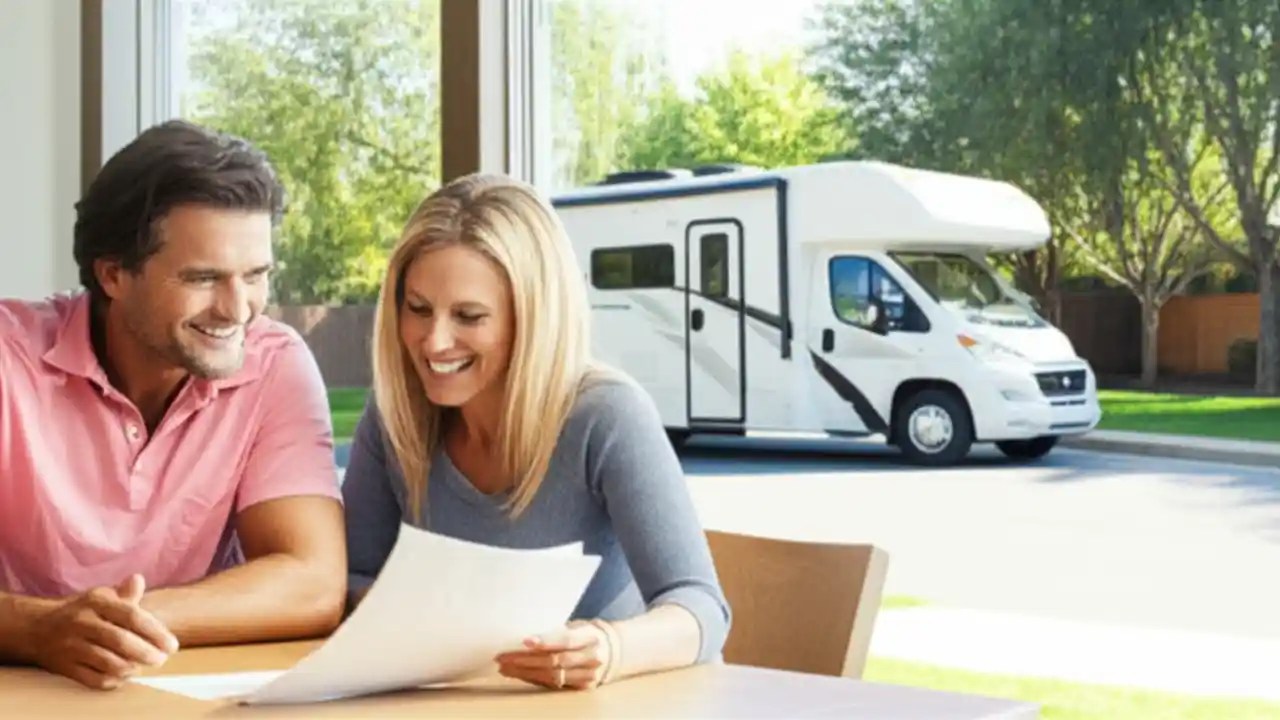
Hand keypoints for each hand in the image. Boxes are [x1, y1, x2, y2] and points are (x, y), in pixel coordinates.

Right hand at [28, 574, 178, 689]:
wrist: (38, 628)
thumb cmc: (83, 612)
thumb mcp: (101, 597)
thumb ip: (125, 593)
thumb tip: (138, 579)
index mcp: (95, 602)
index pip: (131, 616)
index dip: (155, 632)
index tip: (172, 646)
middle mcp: (82, 622)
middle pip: (121, 641)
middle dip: (147, 653)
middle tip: (160, 659)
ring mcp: (70, 646)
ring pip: (108, 662)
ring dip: (131, 668)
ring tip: (142, 666)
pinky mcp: (64, 667)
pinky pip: (93, 679)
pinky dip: (113, 680)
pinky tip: (123, 675)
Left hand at [494, 620, 613, 689]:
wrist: (611, 651)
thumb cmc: (586, 634)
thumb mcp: (577, 626)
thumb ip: (557, 631)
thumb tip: (527, 637)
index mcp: (590, 637)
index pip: (566, 640)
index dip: (546, 641)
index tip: (525, 640)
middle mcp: (591, 657)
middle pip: (555, 661)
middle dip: (526, 660)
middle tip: (503, 657)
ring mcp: (588, 675)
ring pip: (552, 676)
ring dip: (525, 673)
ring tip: (505, 668)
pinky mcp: (581, 687)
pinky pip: (553, 685)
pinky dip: (534, 679)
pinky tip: (519, 674)